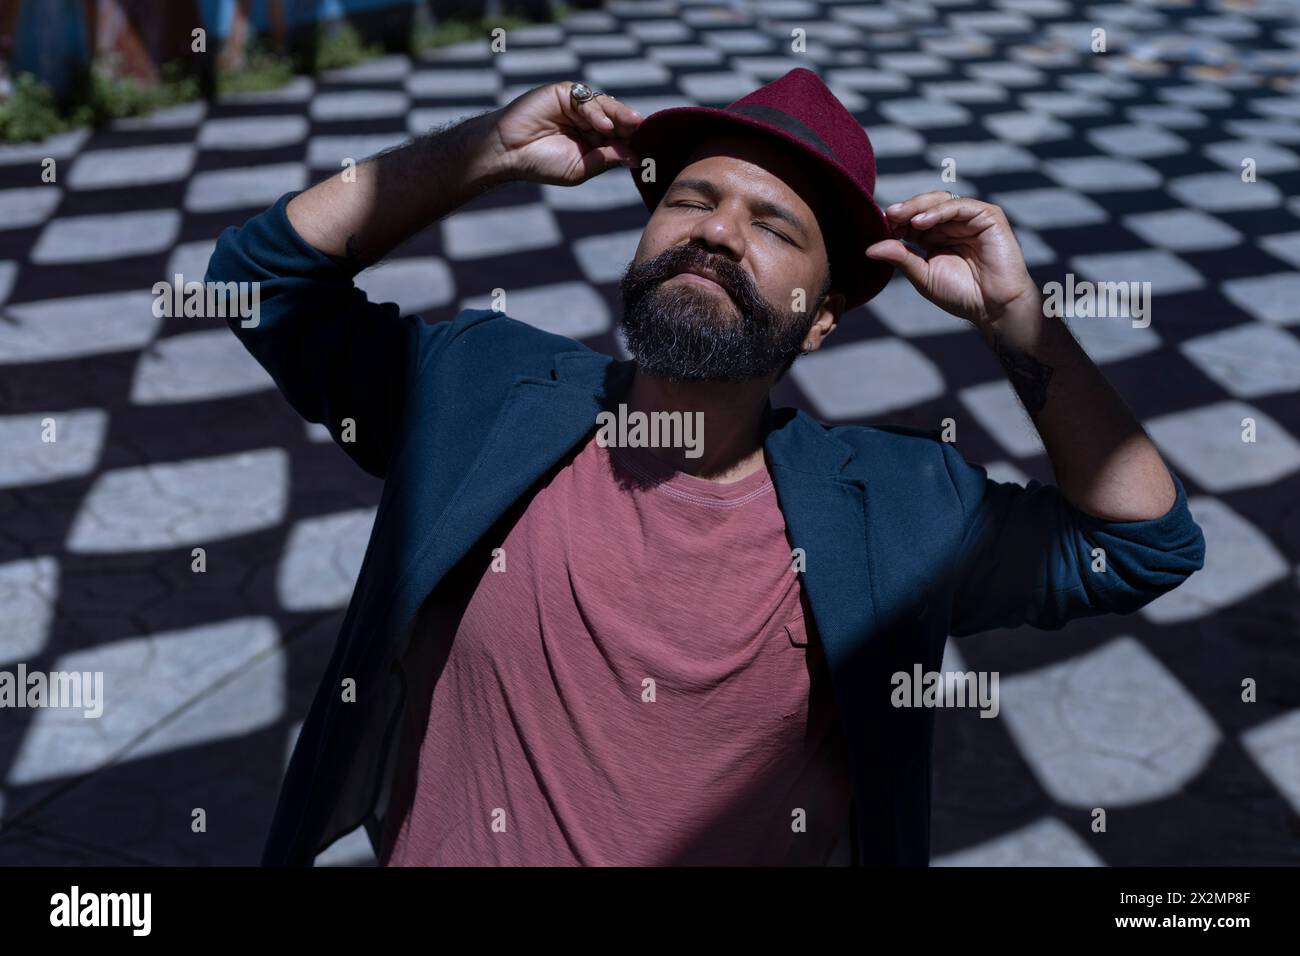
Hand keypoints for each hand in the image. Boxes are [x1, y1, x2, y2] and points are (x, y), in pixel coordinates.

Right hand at [485, 81, 641, 186]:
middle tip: (645, 132)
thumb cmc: (541, 164)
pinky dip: (597, 113)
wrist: (509, 152)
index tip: (651, 146)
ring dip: (617, 118)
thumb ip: (607, 159)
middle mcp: (587, 122)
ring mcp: (576, 106)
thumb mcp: (581, 167)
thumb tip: (637, 158)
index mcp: (593, 141)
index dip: (634, 139)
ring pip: (606, 106)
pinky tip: (602, 127)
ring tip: (622, 130)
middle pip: (618, 119)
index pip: (620, 137)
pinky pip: (587, 99)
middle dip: (631, 126)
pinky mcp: (564, 93)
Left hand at [865, 192, 1038, 327]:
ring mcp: (971, 218)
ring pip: (941, 201)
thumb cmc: (960, 294)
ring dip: (918, 207)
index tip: (878, 226)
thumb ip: (900, 258)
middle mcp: (953, 224)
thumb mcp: (923, 275)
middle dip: (905, 210)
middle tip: (886, 216)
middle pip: (925, 206)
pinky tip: (920, 223)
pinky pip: (960, 206)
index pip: (913, 219)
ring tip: (899, 217)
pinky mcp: (988, 216)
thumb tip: (869, 249)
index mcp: (936, 236)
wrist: (994, 308)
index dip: (896, 221)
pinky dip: (939, 212)